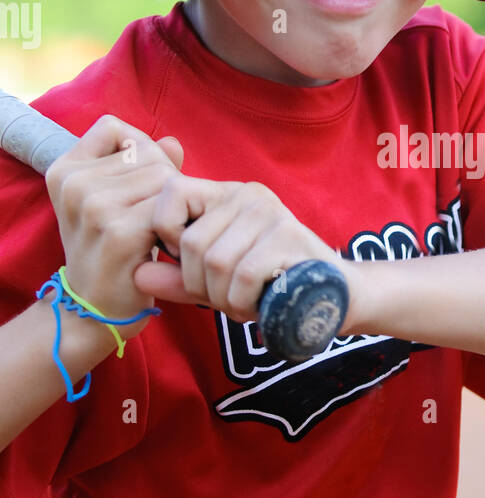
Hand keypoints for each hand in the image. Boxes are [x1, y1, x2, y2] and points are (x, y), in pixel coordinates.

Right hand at [46, 115, 184, 335]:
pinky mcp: (119, 231)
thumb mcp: (113, 203)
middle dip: (163, 182)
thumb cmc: (111, 253)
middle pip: (147, 152)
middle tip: (153, 220)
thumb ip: (142, 166)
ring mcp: (94, 206)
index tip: (138, 186)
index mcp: (65, 170)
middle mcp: (74, 183)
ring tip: (158, 233)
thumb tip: (172, 142)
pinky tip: (165, 247)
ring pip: (164, 177)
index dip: (139, 151)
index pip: (114, 128)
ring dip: (173, 205)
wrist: (94, 311)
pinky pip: (169, 208)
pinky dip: (177, 226)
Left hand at [133, 173, 357, 326]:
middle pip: (191, 243)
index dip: (166, 234)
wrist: (333, 297)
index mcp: (225, 195)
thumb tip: (137, 275)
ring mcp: (270, 212)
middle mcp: (247, 194)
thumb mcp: (216, 282)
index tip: (185, 261)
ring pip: (214, 262)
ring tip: (244, 301)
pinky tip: (258, 304)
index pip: (171, 193)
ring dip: (223, 298)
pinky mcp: (288, 236)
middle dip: (198, 285)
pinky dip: (242, 302)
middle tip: (224, 298)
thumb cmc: (270, 287)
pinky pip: (241, 276)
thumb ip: (177, 278)